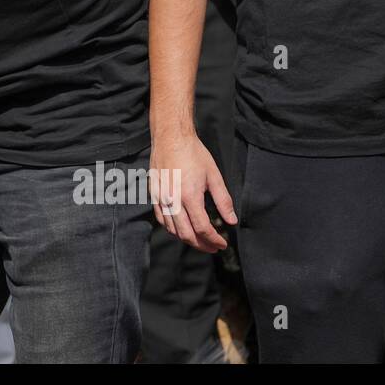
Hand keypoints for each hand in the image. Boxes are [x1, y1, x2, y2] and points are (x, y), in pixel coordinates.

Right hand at [150, 127, 236, 252]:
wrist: (170, 137)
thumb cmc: (193, 153)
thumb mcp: (214, 175)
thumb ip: (223, 200)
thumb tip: (231, 221)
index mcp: (190, 195)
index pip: (202, 228)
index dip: (214, 240)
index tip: (222, 244)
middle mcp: (173, 200)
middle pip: (186, 234)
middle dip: (202, 245)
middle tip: (213, 247)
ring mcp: (161, 198)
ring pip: (172, 230)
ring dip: (187, 239)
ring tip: (200, 240)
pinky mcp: (154, 194)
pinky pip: (161, 219)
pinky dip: (172, 229)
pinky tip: (182, 228)